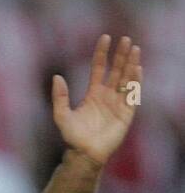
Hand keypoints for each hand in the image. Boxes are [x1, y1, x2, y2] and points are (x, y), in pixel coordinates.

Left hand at [52, 35, 140, 168]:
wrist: (84, 155)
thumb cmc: (73, 138)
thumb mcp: (62, 116)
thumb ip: (59, 97)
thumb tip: (56, 77)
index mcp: (93, 94)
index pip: (99, 68)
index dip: (102, 53)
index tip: (105, 38)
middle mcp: (107, 95)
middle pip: (116, 70)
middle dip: (120, 55)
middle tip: (125, 39)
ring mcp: (118, 102)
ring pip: (126, 78)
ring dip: (131, 63)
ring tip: (134, 48)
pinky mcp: (126, 112)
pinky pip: (133, 94)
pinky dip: (135, 81)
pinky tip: (137, 69)